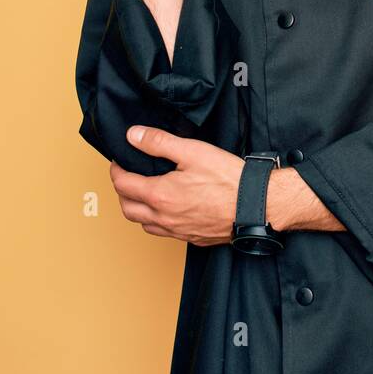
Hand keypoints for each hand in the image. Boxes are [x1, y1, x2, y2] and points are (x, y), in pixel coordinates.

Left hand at [108, 125, 245, 245]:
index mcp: (160, 195)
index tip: (118, 162)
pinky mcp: (192, 238)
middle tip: (127, 178)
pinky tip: (168, 211)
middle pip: (127, 208)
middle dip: (122, 192)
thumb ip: (159, 142)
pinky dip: (157, 221)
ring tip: (144, 194)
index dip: (116, 171)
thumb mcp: (192, 151)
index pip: (123, 185)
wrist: (256, 206)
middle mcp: (164, 217)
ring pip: (144, 224)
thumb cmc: (228, 179)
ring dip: (137, 209)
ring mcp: (178, 231)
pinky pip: (165, 233)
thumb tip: (133, 136)